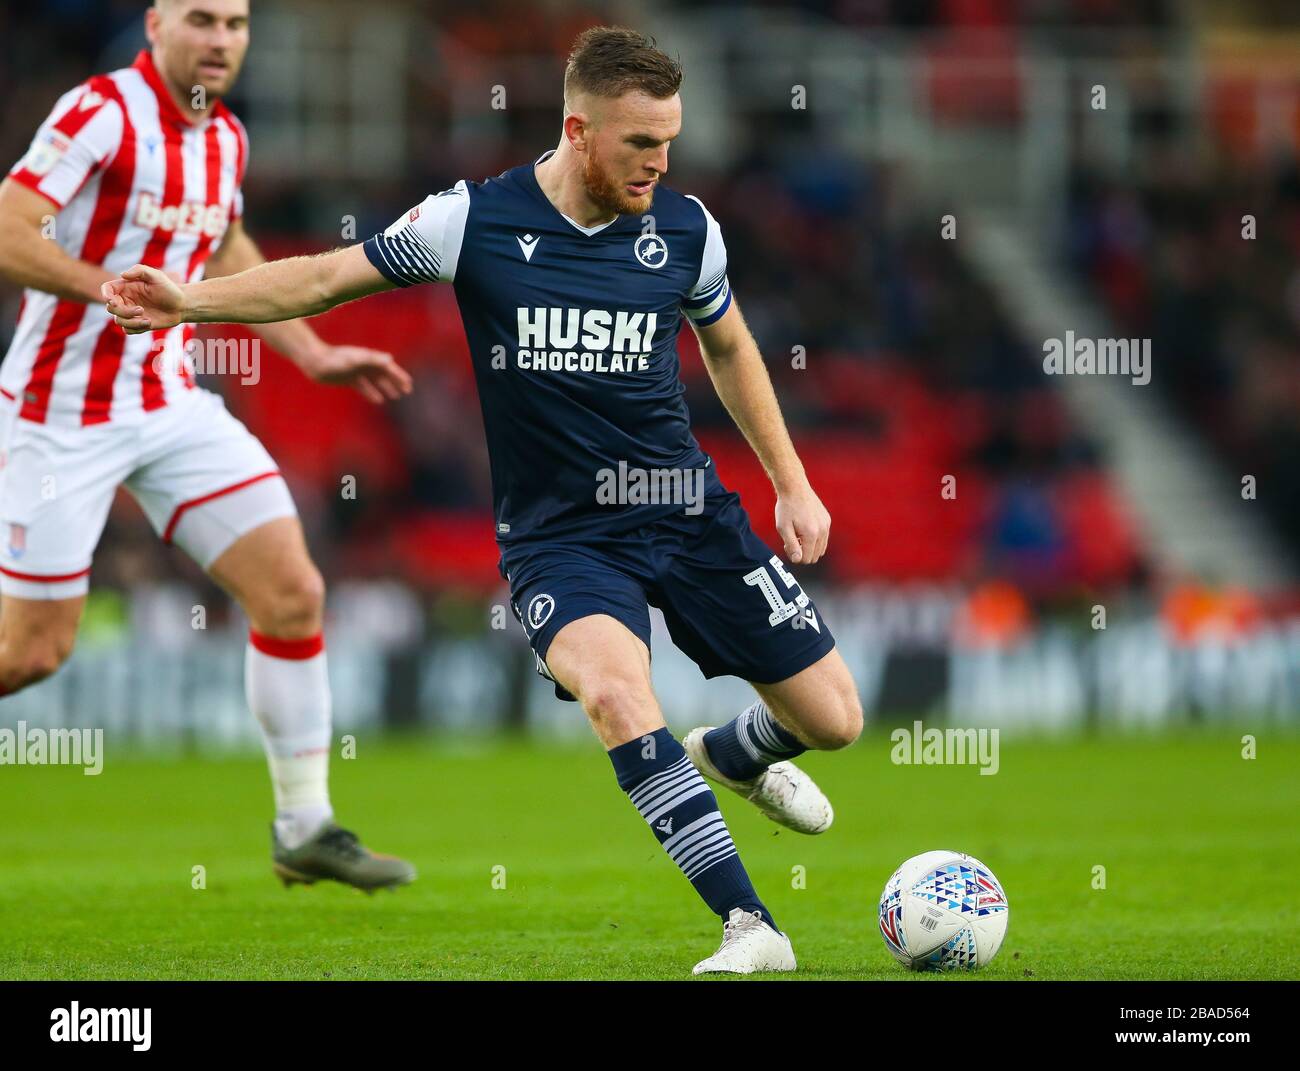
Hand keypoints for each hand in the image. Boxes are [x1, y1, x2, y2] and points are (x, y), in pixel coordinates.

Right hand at [102, 265, 184, 333]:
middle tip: (141, 310)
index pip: (107, 290)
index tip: (113, 301)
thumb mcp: (156, 275)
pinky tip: (149, 323)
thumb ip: (139, 270)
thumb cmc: (169, 289)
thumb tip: (122, 274)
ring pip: (119, 320)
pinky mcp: (138, 324)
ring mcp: (131, 313)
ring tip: (148, 320)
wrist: (182, 306)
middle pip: (110, 308)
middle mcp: (126, 300)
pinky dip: (136, 328)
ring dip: (131, 322)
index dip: (105, 295)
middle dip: (123, 311)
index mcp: (126, 287)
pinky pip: (128, 330)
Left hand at [298, 344, 412, 403]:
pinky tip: (378, 400)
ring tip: (395, 396)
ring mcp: (357, 371)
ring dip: (386, 388)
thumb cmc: (335, 360)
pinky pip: (364, 387)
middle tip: (407, 391)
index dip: (399, 375)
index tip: (409, 384)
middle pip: (384, 374)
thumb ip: (372, 359)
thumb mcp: (355, 360)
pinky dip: (372, 393)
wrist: (315, 362)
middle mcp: (364, 364)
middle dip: (396, 382)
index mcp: (368, 358)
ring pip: (376, 381)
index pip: (388, 368)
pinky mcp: (349, 379)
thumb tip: (390, 359)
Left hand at [775, 481, 830, 564]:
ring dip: (809, 546)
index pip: (806, 559)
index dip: (795, 556)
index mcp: (811, 534)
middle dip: (803, 552)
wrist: (794, 488)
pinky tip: (803, 528)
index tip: (787, 544)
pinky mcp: (827, 520)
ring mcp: (826, 525)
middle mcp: (822, 531)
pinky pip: (824, 538)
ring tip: (798, 535)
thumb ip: (791, 545)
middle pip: (815, 556)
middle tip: (792, 540)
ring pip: (821, 549)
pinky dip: (814, 538)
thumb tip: (798, 560)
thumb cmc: (786, 508)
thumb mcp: (783, 528)